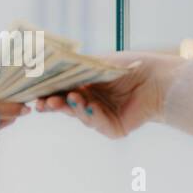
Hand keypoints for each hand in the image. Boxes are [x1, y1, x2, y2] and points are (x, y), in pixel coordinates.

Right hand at [33, 51, 184, 138]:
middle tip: (42, 103)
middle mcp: (91, 103)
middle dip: (54, 104)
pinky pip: (97, 123)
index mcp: (86, 87)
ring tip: (65, 99)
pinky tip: (87, 105)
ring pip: (79, 115)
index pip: (62, 91)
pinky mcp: (113, 129)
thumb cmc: (130, 66)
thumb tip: (48, 67)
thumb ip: (76, 68)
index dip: (48, 92)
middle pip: (67, 106)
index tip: (34, 92)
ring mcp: (101, 117)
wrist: (158, 78)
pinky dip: (90, 114)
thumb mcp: (98, 64)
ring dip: (71, 107)